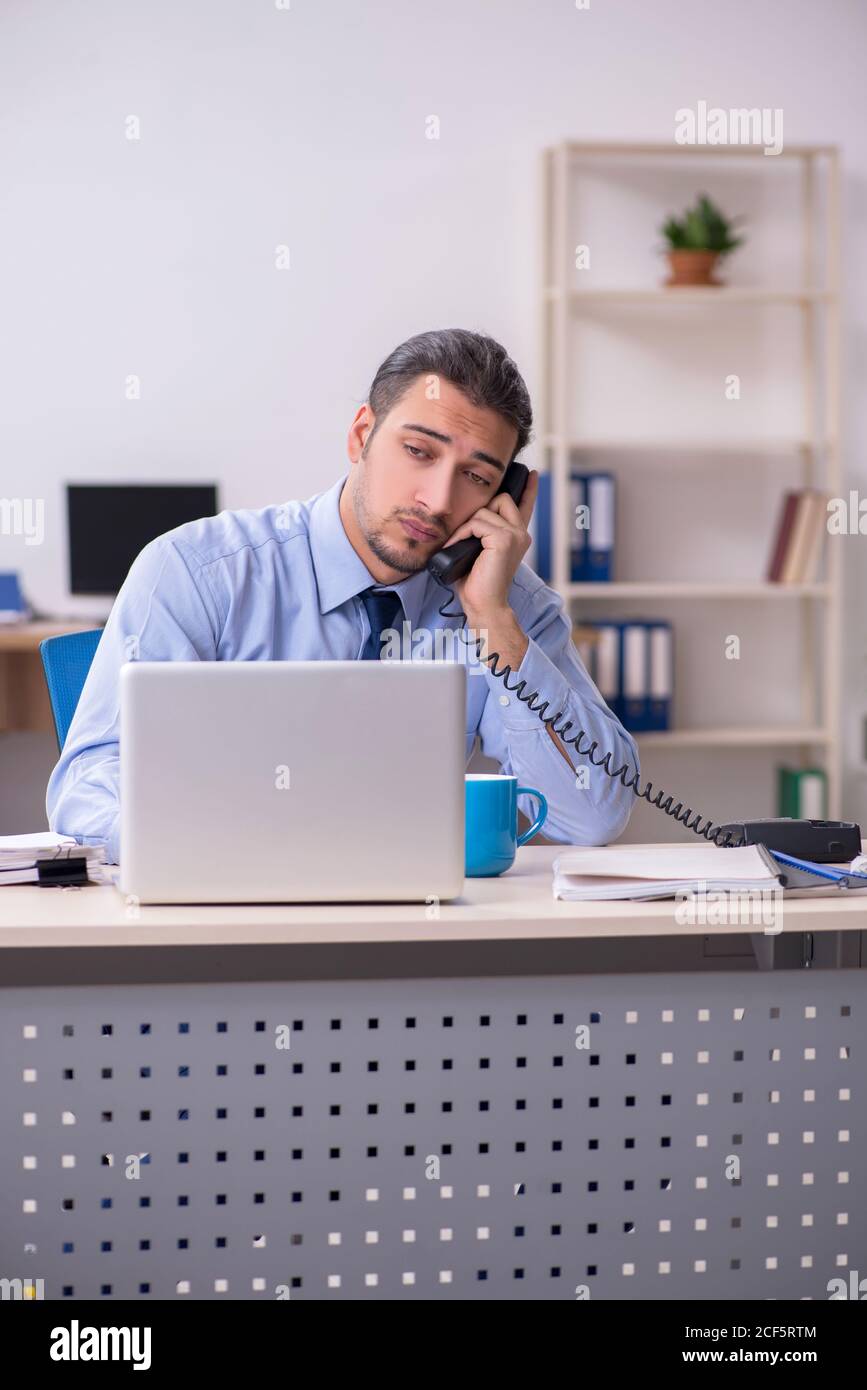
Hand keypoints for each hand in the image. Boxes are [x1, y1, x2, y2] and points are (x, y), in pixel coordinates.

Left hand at [443, 469, 538, 621]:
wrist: (485, 605)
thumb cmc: (478, 583)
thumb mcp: (480, 552)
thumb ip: (483, 533)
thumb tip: (470, 517)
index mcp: (517, 537)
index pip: (525, 506)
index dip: (529, 489)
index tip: (531, 473)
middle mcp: (521, 534)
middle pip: (501, 499)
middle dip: (480, 510)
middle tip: (467, 534)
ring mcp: (515, 535)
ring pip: (484, 511)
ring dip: (465, 527)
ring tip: (458, 545)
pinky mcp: (503, 539)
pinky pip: (476, 523)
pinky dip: (462, 534)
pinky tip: (457, 546)